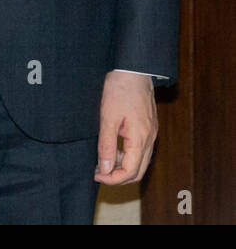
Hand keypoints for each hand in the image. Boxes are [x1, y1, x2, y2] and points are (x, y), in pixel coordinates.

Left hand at [94, 70, 157, 184]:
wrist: (134, 70)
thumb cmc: (120, 90)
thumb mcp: (107, 117)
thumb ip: (106, 144)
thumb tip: (104, 168)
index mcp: (140, 139)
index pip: (130, 172)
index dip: (113, 179)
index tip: (96, 175)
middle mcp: (150, 140)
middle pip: (138, 171)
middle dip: (118, 177)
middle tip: (98, 172)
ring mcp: (151, 134)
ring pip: (140, 161)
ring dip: (122, 166)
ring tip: (102, 161)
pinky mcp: (148, 128)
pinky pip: (140, 150)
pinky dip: (127, 155)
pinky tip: (112, 148)